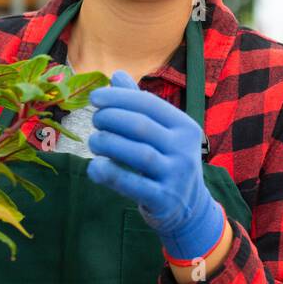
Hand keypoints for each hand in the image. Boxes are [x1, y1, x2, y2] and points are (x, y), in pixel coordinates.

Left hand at [86, 70, 225, 261]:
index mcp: (184, 126)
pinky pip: (133, 184)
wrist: (189, 207)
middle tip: (94, 121)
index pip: (149, 104)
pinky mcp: (163, 199)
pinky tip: (95, 167)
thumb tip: (117, 75)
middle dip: (111, 119)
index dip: (119, 98)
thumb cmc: (168, 162)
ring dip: (109, 144)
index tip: (95, 98)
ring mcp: (176, 175)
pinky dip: (111, 174)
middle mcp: (184, 149)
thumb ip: (140, 107)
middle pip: (141, 126)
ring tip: (93, 141)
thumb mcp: (162, 133)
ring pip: (139, 154)